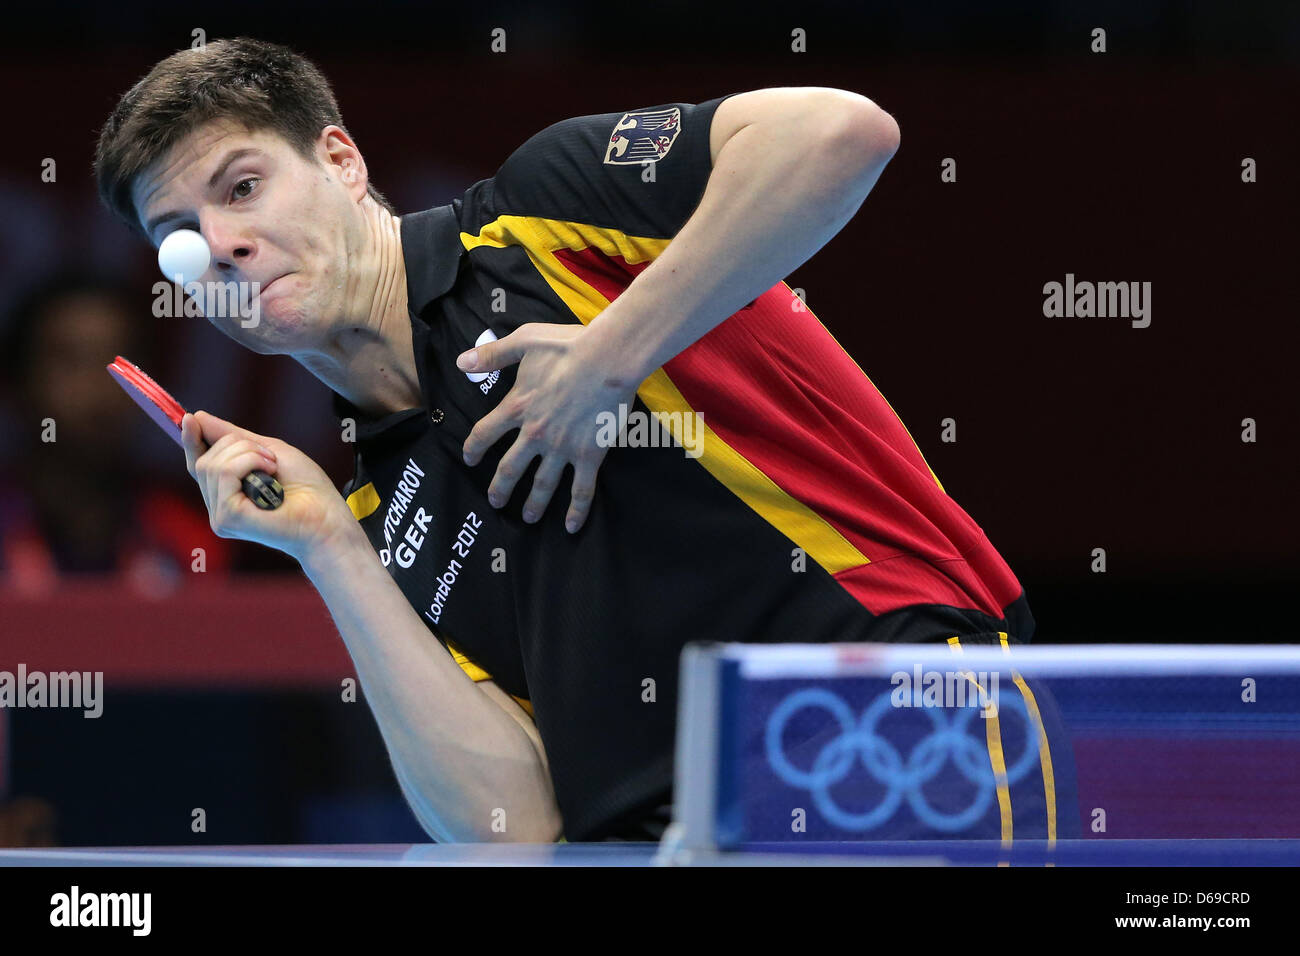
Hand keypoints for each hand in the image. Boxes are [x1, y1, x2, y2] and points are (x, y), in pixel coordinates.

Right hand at [181, 410, 356, 563]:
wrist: (326, 514)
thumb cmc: (306, 486)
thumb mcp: (267, 450)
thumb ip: (232, 437)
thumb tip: (195, 417)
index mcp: (227, 493)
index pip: (198, 464)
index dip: (191, 441)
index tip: (191, 417)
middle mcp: (218, 506)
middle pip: (204, 460)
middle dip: (238, 445)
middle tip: (271, 457)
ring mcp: (220, 514)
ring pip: (213, 464)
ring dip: (249, 453)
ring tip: (273, 467)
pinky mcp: (226, 518)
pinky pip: (224, 473)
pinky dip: (249, 463)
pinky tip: (270, 475)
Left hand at [457, 323, 637, 532]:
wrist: (608, 358)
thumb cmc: (568, 346)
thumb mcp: (524, 341)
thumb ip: (492, 354)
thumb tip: (461, 361)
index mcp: (516, 406)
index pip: (484, 434)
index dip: (474, 448)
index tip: (470, 460)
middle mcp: (535, 433)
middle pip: (509, 468)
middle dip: (500, 488)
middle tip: (496, 501)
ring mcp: (562, 447)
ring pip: (543, 484)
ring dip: (533, 503)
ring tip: (527, 516)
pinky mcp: (589, 454)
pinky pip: (581, 489)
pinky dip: (577, 510)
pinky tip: (572, 526)